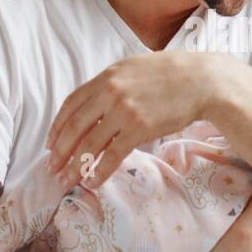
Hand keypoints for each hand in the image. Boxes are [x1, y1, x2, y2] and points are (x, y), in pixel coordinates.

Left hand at [46, 50, 227, 189]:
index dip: (57, 127)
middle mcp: (109, 93)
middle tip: (53, 168)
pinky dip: (100, 171)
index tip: (51, 144)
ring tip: (67, 180)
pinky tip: (93, 182)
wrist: (199, 81)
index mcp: (105, 77)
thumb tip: (92, 105)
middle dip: (60, 151)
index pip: (71, 104)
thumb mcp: (132, 69)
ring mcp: (123, 111)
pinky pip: (113, 155)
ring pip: (90, 144)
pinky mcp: (139, 128)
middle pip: (75, 127)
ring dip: (75, 165)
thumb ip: (110, 84)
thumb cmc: (168, 74)